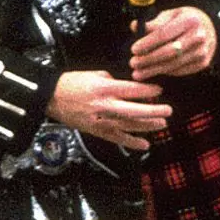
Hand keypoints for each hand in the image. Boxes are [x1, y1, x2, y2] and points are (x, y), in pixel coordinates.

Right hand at [54, 67, 172, 149]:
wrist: (51, 97)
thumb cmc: (71, 83)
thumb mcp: (93, 74)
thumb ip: (113, 80)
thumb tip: (128, 87)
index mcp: (104, 88)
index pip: (132, 90)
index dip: (148, 91)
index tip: (159, 90)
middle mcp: (104, 105)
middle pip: (134, 110)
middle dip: (153, 111)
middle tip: (168, 111)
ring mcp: (101, 120)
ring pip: (129, 125)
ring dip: (147, 126)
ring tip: (162, 125)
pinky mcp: (96, 131)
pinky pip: (117, 138)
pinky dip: (131, 142)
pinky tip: (144, 144)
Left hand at [131, 6, 217, 79]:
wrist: (209, 29)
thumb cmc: (183, 20)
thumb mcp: (170, 15)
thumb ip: (153, 22)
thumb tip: (134, 26)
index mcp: (189, 20)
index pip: (164, 34)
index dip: (147, 43)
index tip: (134, 49)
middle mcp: (198, 36)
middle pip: (168, 52)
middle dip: (148, 59)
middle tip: (133, 63)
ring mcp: (202, 51)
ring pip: (173, 64)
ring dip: (153, 70)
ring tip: (137, 73)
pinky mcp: (203, 62)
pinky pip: (179, 70)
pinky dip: (164, 72)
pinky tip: (153, 72)